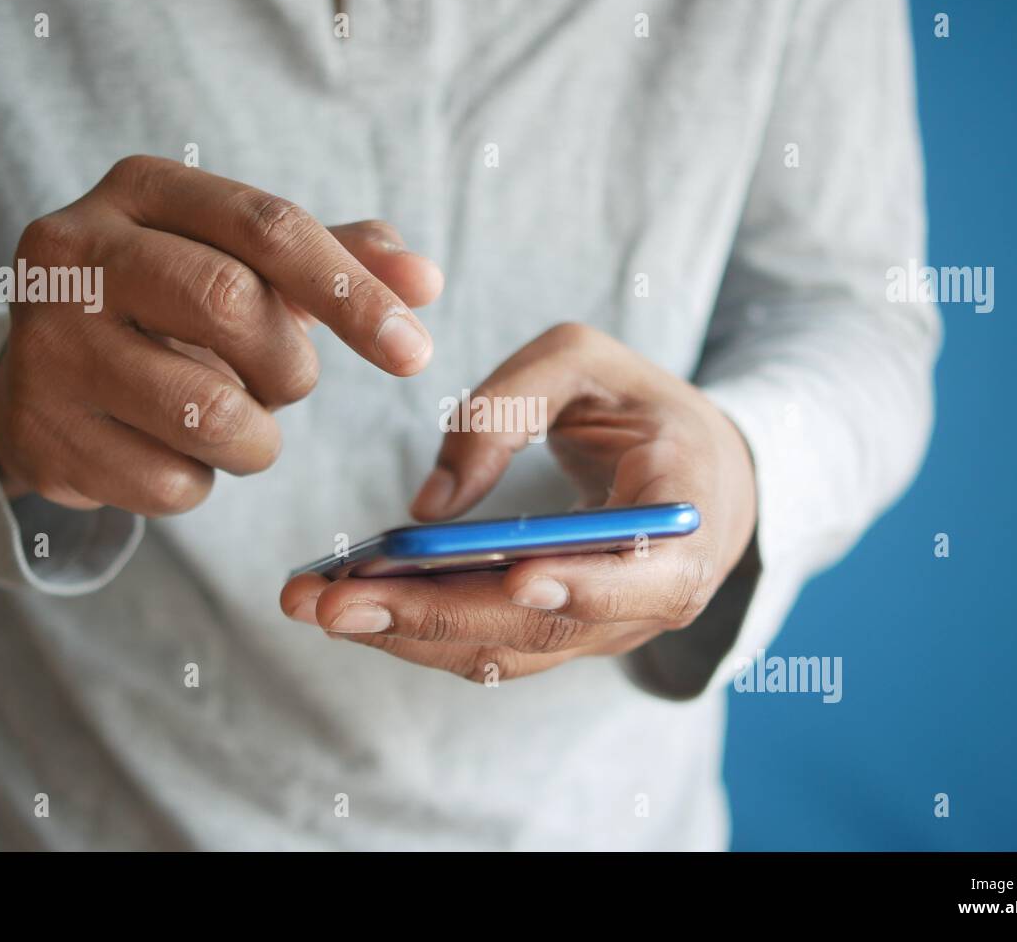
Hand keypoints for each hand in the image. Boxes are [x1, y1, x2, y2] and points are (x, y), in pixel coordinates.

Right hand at [0, 156, 442, 514]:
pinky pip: (172, 484)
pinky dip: (203, 480)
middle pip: (231, 306)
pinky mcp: (39, 434)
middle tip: (286, 383)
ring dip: (256, 437)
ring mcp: (46, 346)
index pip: (267, 226)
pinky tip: (172, 448)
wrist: (48, 370)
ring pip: (210, 413)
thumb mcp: (247, 261)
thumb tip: (425, 280)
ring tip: (230, 417)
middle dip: (291, 367)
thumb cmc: (174, 305)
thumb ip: (336, 260)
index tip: (414, 353)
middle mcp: (74, 253)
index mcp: (140, 189)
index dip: (352, 292)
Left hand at [280, 323, 756, 681]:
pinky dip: (417, 635)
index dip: (585, 583)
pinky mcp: (561, 640)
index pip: (646, 569)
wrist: (703, 478)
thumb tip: (428, 507)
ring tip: (313, 604)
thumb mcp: (585, 363)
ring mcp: (605, 630)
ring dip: (405, 636)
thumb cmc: (644, 408)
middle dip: (433, 617)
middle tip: (336, 602)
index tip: (518, 578)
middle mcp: (652, 596)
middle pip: (543, 627)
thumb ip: (506, 408)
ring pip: (504, 653)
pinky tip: (349, 609)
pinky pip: (489, 650)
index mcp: (686, 515)